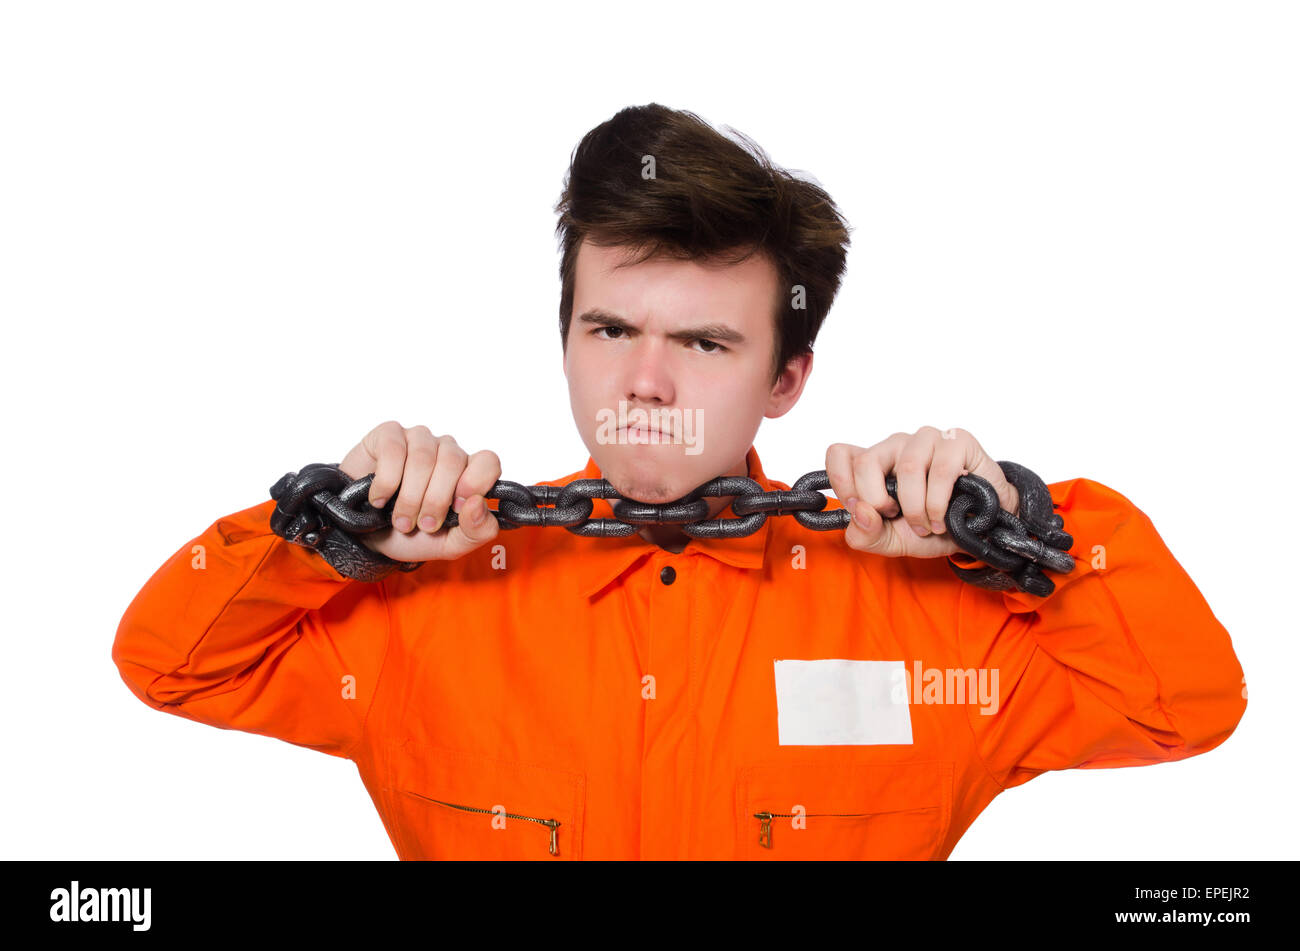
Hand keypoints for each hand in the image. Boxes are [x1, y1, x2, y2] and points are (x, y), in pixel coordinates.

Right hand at [338, 421, 501, 562]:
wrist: (365, 537)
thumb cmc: (411, 536)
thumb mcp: (449, 545)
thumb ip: (476, 531)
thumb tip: (478, 504)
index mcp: (468, 473)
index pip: (488, 461)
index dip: (476, 482)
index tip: (457, 507)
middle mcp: (446, 451)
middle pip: (453, 461)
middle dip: (436, 500)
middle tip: (423, 525)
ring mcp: (418, 439)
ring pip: (423, 458)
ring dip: (410, 497)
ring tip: (401, 520)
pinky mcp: (389, 435)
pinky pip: (394, 451)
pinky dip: (387, 482)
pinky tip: (381, 499)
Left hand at [825, 427, 1019, 558]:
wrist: (977, 531)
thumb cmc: (931, 529)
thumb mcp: (890, 542)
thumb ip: (864, 534)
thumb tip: (859, 511)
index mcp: (874, 464)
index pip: (839, 454)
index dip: (841, 480)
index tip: (857, 507)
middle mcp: (896, 446)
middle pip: (866, 461)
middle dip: (878, 500)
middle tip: (895, 516)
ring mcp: (926, 440)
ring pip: (907, 467)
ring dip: (915, 507)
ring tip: (926, 525)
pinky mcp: (957, 441)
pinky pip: (942, 470)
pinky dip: (939, 504)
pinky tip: (942, 518)